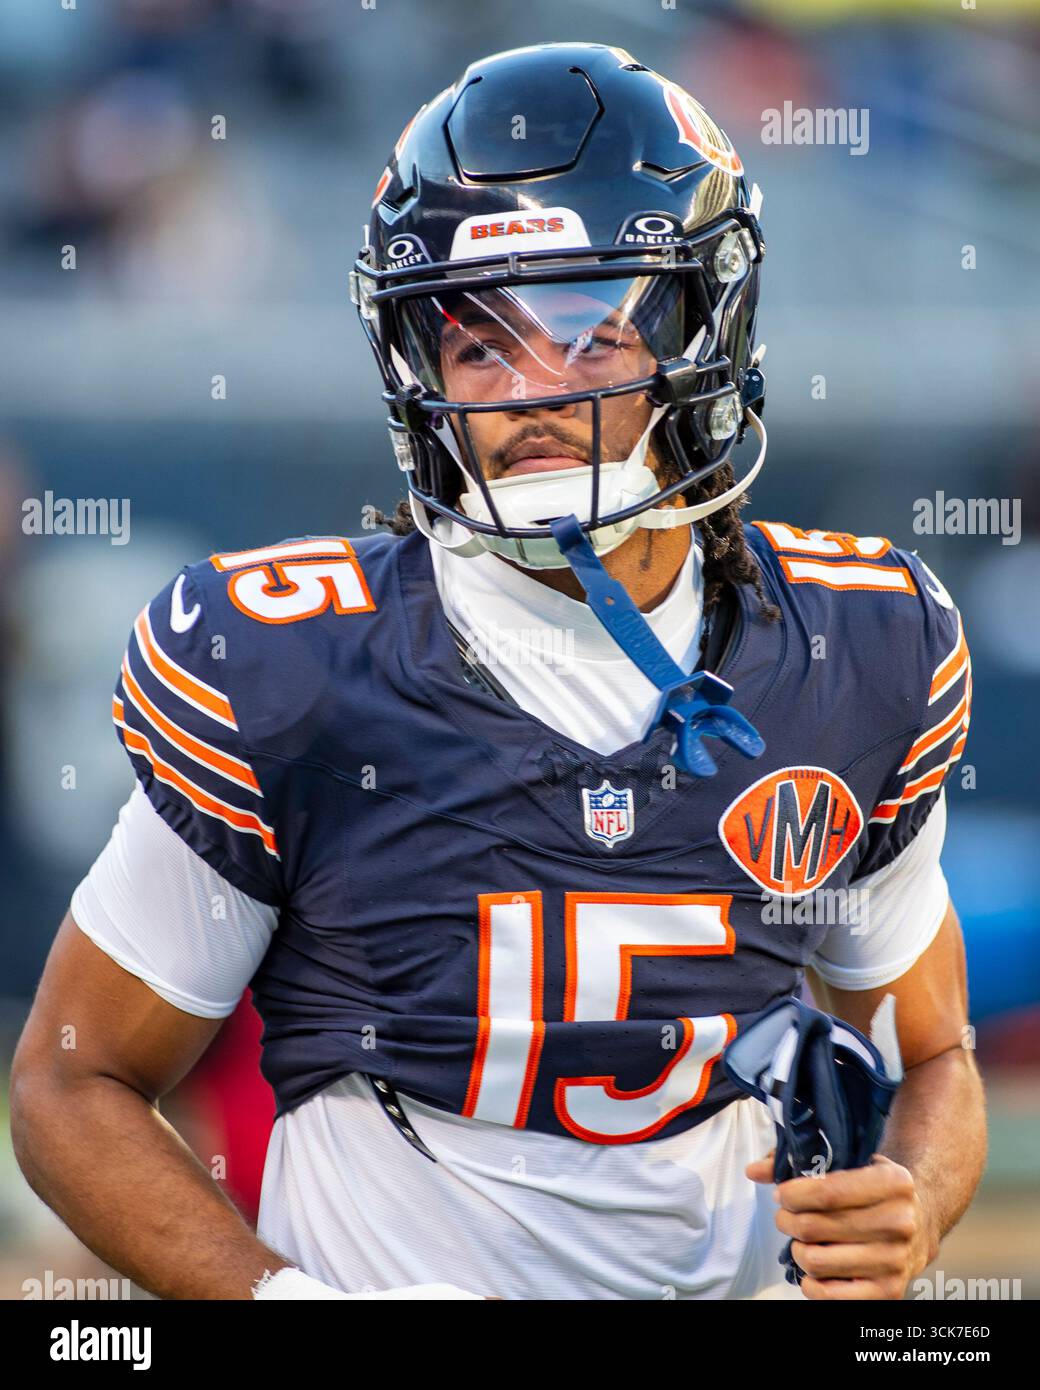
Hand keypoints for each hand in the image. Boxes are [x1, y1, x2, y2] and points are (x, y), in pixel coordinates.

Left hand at [746, 1152, 938, 1299]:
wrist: (921, 1220)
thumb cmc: (875, 1189)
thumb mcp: (851, 1163)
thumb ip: (802, 1162)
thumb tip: (754, 1171)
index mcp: (894, 1183)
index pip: (827, 1192)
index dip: (793, 1195)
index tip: (782, 1195)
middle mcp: (900, 1222)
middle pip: (816, 1227)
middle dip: (788, 1220)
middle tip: (785, 1216)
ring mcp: (896, 1260)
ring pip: (816, 1261)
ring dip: (796, 1250)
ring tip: (800, 1240)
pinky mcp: (890, 1291)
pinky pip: (831, 1296)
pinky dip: (810, 1283)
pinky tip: (812, 1268)